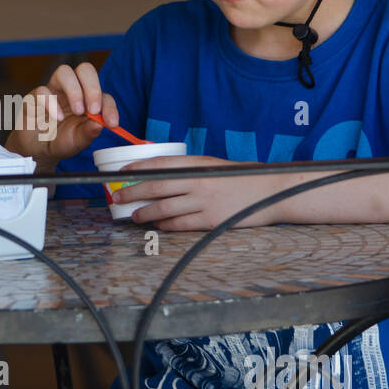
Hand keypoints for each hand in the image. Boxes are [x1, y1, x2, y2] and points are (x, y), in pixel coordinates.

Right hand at [8, 62, 118, 163]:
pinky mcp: (34, 97)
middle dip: (92, 88)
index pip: (103, 95)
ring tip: (77, 111)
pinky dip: (51, 104)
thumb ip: (89, 133)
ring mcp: (53, 90)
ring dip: (74, 91)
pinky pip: (42, 90)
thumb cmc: (60, 141)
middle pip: (85, 70)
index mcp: (87, 100)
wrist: (37, 149)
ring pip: (64, 72)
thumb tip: (100, 123)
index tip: (111, 122)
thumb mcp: (78, 141)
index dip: (109, 107)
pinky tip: (57, 118)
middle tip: (93, 110)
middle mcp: (72, 90)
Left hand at [112, 155, 284, 229]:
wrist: (270, 191)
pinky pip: (179, 224)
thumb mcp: (214, 166)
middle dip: (132, 193)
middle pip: (155, 187)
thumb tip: (159, 174)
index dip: (136, 169)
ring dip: (144, 213)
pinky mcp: (210, 221)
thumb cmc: (240, 177)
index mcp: (198, 164)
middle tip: (118, 198)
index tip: (121, 173)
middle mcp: (198, 181)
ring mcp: (203, 202)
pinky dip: (164, 225)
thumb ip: (189, 169)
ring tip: (134, 216)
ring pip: (163, 209)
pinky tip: (156, 225)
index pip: (160, 164)